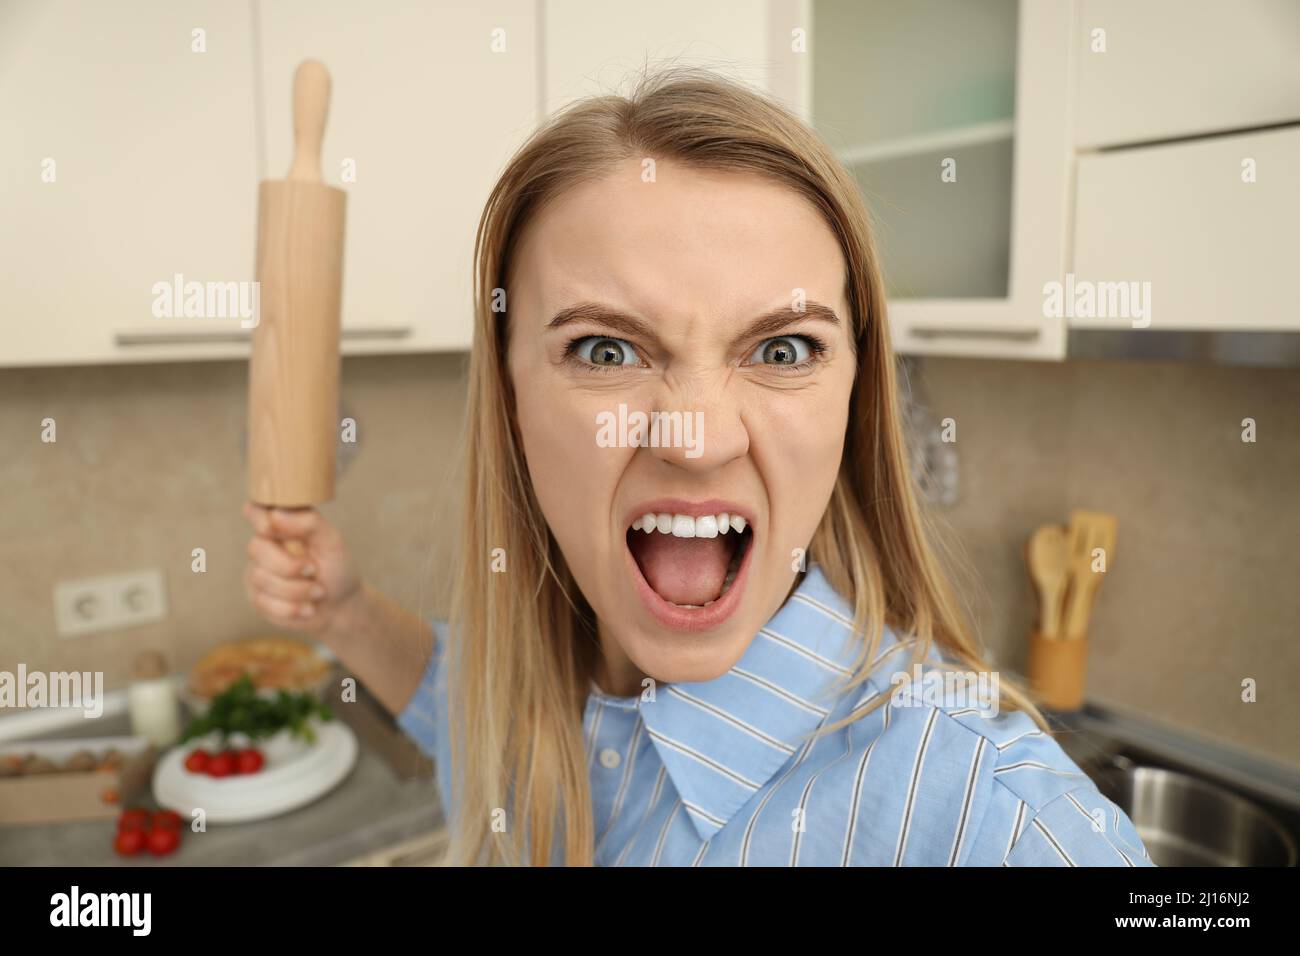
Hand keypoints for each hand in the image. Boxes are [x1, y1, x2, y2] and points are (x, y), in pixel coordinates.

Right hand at [242, 503, 362, 639]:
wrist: (341, 606)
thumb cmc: (336, 568)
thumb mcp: (332, 541)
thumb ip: (308, 522)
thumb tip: (275, 515)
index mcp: (281, 526)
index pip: (255, 511)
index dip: (260, 519)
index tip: (275, 529)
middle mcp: (264, 547)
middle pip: (256, 548)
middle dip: (290, 566)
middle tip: (314, 570)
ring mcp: (257, 574)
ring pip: (261, 579)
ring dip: (298, 590)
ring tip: (318, 592)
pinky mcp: (257, 600)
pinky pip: (264, 603)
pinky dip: (292, 609)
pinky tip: (307, 608)